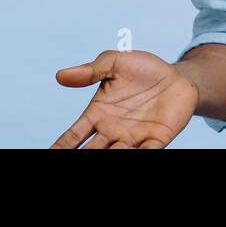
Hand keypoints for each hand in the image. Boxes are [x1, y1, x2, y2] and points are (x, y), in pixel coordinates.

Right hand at [51, 49, 198, 148]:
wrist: (177, 76)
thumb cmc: (143, 70)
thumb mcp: (115, 62)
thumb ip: (90, 70)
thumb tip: (60, 75)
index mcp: (97, 115)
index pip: (73, 137)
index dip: (60, 147)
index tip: (48, 153)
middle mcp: (112, 131)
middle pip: (90, 152)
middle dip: (80, 157)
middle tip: (68, 163)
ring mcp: (133, 138)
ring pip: (114, 156)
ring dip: (108, 158)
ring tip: (99, 158)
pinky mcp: (156, 140)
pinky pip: (147, 154)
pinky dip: (139, 157)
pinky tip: (132, 155)